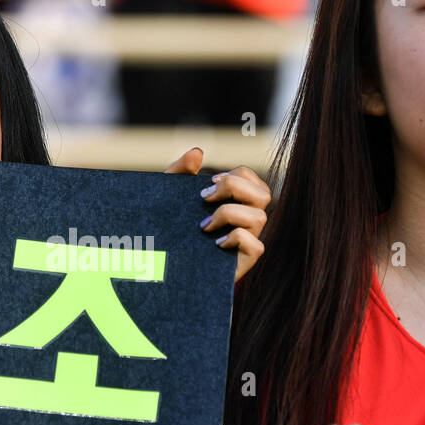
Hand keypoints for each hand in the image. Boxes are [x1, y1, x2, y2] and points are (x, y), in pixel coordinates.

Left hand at [164, 147, 268, 281]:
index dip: (237, 175)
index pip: (254, 181)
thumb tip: (198, 152)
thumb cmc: (168, 232)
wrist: (160, 272)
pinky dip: (236, 239)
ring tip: (203, 225)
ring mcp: (245, 244)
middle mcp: (245, 223)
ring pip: (260, 217)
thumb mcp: (169, 199)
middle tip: (205, 197)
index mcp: (236, 205)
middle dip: (234, 187)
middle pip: (264, 194)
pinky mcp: (242, 263)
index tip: (210, 183)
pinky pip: (256, 246)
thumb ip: (179, 172)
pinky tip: (214, 243)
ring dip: (229, 213)